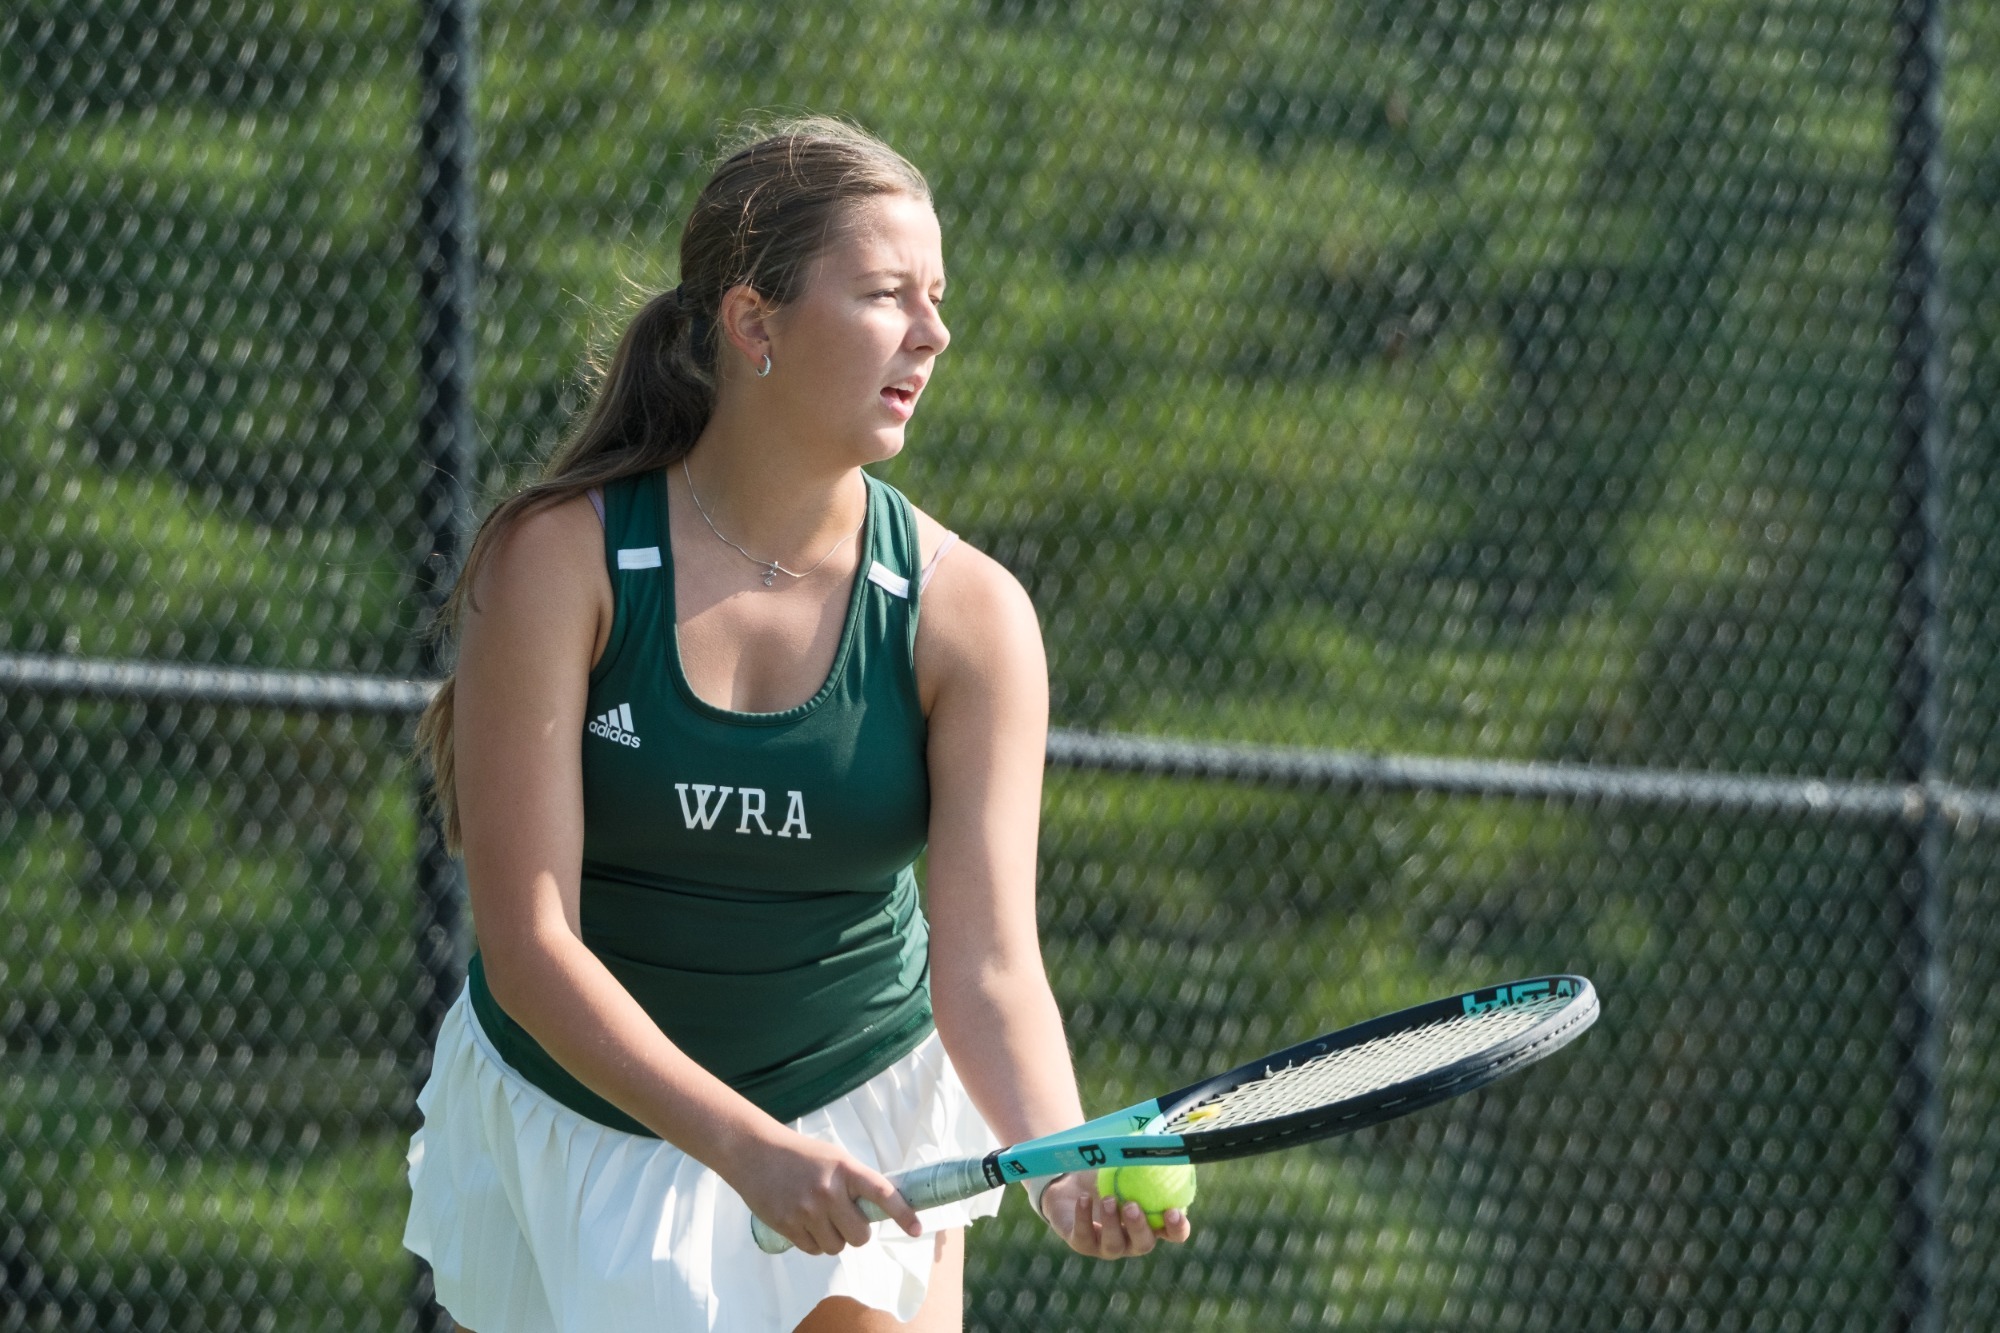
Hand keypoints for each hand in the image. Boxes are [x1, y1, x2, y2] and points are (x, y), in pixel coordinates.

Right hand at [725, 1128, 921, 1256]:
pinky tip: (804, 1223)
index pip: (882, 1193)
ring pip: (836, 1247)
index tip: (918, 1230)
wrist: (754, 1153)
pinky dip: (814, 1243)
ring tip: (821, 1218)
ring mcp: (807, 1211)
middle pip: (860, 1236)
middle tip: (846, 1220)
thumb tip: (879, 1209)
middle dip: (856, 1233)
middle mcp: (828, 1191)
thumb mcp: (833, 1158)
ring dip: (834, 1239)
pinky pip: (813, 1250)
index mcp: (845, 1169)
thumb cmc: (800, 1155)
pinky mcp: (787, 1225)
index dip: (903, 1214)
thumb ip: (854, 1181)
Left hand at [1038, 1172, 1193, 1258]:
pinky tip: (1084, 1198)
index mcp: (1151, 1223)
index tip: (1172, 1211)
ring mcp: (1107, 1245)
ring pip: (1114, 1245)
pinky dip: (1084, 1217)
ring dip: (1111, 1222)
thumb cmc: (1107, 1170)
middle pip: (1144, 1244)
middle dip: (1139, 1227)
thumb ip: (1144, 1158)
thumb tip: (1160, 1138)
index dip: (1177, 1227)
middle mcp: (1132, 1240)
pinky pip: (1084, 1236)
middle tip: (1132, 1206)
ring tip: (1107, 1199)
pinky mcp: (1083, 1244)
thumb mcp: (1126, 1164)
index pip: (1173, 1233)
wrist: (1071, 1179)